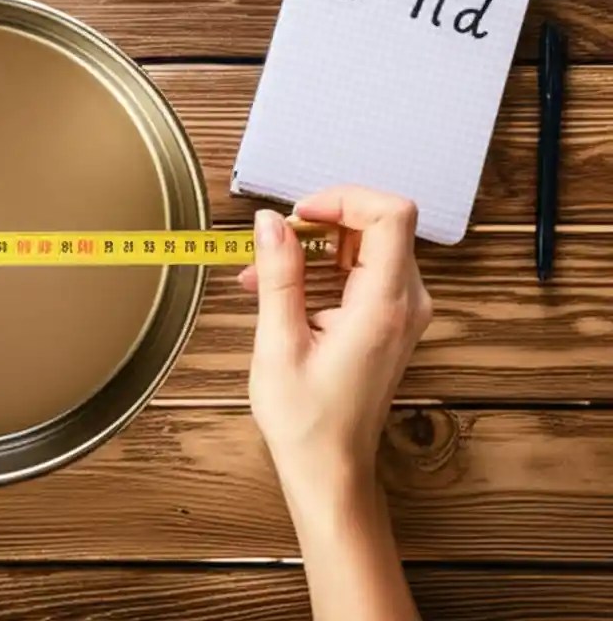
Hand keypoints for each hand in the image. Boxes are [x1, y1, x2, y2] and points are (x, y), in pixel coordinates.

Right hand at [238, 186, 432, 485]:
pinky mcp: (390, 322)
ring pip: (369, 247)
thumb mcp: (278, 343)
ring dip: (316, 250)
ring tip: (263, 275)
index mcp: (384, 306)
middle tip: (273, 245)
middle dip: (322, 224)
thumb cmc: (306, 419)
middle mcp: (406, 304)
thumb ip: (278, 275)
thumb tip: (270, 222)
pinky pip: (363, 274)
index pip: (390, 214)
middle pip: (379, 226)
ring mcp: (403, 313)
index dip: (343, 199)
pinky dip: (324, 271)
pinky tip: (281, 294)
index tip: (299, 215)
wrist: (330, 469)